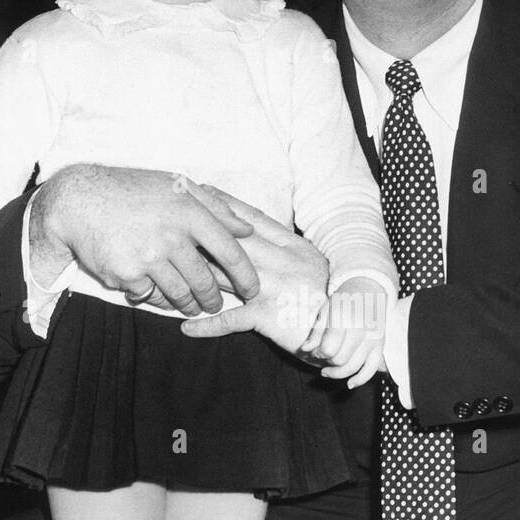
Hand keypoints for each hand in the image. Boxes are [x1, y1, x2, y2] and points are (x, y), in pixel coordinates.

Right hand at [30, 165, 259, 315]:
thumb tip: (246, 229)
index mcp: (189, 212)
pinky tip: (158, 294)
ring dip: (190, 305)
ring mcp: (149, 258)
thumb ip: (215, 207)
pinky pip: (151, 296)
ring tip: (192, 306)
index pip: (230, 251)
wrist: (79, 201)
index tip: (252, 289)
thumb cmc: (131, 189)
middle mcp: (172, 237)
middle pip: (205, 281)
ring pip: (180, 294)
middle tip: (216, 303)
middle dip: (214, 298)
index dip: (245, 275)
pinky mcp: (127, 275)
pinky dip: (156, 298)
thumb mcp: (175, 185)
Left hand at [180, 196, 328, 353]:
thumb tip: (264, 241)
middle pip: (233, 238)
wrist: (351, 329)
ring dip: (195, 267)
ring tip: (168, 262)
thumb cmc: (333, 301)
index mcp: (293, 247)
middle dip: (202, 224)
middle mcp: (281, 262)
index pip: (253, 220)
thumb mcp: (314, 267)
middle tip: (175, 209)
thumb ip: (289, 253)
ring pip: (225, 272)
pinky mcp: (268, 316)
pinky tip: (186, 326)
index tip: (204, 190)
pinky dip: (207, 324)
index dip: (226, 205)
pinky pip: (230, 320)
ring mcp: (273, 287)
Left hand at [300, 277, 387, 388]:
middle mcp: (361, 329)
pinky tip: (350, 384)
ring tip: (327, 371)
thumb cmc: (344, 300)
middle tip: (322, 356)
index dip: (318, 353)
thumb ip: (316, 330)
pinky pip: (371, 369)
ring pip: (353, 367)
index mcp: (345, 318)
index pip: (329, 349)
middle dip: (327, 362)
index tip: (315, 349)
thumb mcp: (326, 309)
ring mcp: (373, 339)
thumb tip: (305, 349)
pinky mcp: (380, 346)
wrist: (370, 291)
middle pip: (339, 360)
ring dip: (338, 373)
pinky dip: (360, 379)